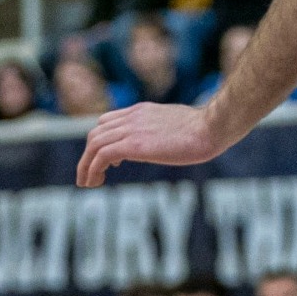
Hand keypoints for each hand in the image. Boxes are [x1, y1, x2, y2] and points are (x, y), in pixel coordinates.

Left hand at [77, 102, 226, 186]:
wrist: (210, 128)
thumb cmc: (202, 130)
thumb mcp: (174, 127)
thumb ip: (160, 132)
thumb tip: (158, 144)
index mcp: (140, 111)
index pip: (106, 121)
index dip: (101, 141)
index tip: (107, 161)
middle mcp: (131, 117)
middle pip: (95, 133)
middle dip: (87, 156)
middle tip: (89, 176)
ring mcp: (131, 129)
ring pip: (94, 144)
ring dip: (86, 165)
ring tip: (88, 184)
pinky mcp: (134, 144)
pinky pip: (102, 156)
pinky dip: (93, 169)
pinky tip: (97, 181)